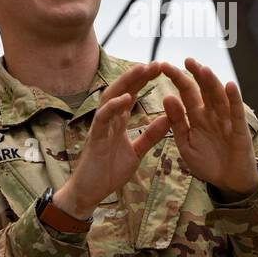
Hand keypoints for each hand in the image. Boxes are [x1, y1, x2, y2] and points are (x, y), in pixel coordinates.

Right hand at [55, 61, 170, 218]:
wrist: (90, 192)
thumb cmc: (109, 172)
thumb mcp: (136, 152)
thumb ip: (150, 136)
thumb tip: (167, 120)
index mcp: (118, 122)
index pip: (132, 95)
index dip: (144, 81)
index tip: (161, 68)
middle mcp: (108, 120)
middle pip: (122, 90)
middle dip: (138, 76)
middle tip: (156, 63)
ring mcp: (100, 127)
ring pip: (111, 97)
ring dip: (126, 83)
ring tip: (142, 70)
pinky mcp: (95, 138)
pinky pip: (103, 118)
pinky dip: (113, 107)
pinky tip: (126, 98)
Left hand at [160, 58, 257, 197]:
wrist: (228, 183)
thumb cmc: (207, 163)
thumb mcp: (185, 144)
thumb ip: (176, 123)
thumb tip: (167, 97)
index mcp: (196, 116)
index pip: (186, 93)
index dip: (177, 79)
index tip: (163, 66)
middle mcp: (212, 114)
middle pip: (204, 90)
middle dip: (195, 75)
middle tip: (186, 60)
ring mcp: (227, 120)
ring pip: (219, 97)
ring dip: (212, 83)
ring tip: (203, 69)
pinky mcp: (239, 131)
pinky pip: (237, 113)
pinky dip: (234, 99)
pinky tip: (229, 86)